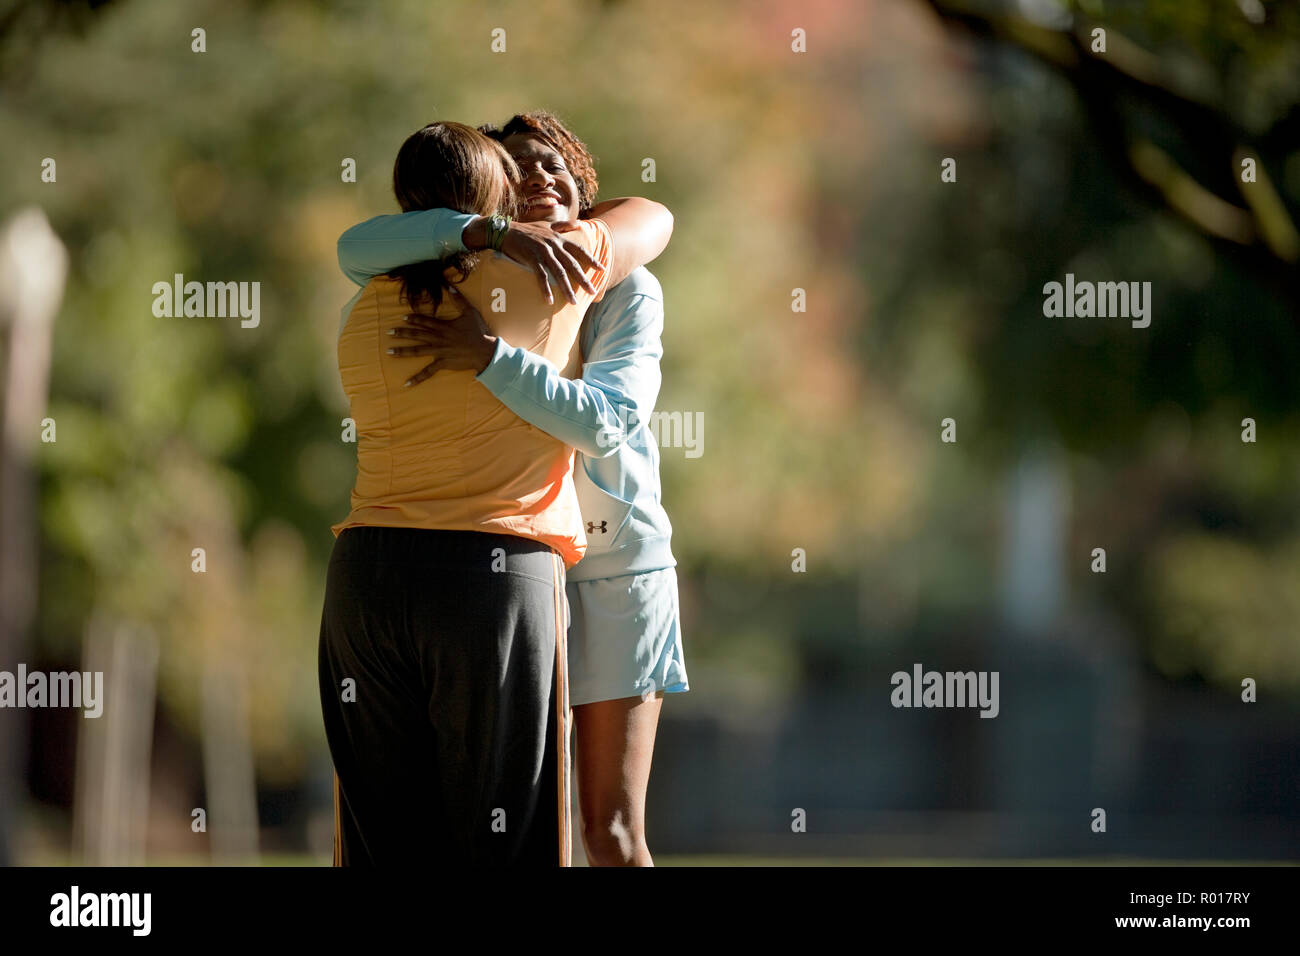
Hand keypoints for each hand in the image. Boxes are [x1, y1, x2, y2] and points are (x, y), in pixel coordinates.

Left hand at [386, 287, 497, 386]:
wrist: (484, 351)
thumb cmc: (478, 332)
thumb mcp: (469, 312)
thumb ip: (459, 299)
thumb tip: (450, 286)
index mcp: (443, 326)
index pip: (424, 321)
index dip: (413, 319)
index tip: (403, 318)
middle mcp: (438, 338)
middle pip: (416, 334)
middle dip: (402, 332)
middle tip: (388, 332)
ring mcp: (439, 351)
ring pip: (417, 350)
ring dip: (402, 351)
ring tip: (389, 351)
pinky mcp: (442, 363)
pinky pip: (428, 371)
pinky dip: (417, 377)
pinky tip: (406, 383)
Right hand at [467, 217, 600, 305]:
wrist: (505, 231)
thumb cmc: (527, 230)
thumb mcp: (547, 225)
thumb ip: (564, 226)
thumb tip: (580, 224)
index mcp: (559, 238)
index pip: (579, 250)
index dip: (591, 260)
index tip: (601, 269)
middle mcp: (553, 245)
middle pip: (572, 264)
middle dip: (583, 279)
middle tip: (592, 292)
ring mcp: (542, 251)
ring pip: (559, 272)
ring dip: (566, 288)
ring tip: (573, 301)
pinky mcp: (531, 258)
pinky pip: (540, 276)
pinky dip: (545, 288)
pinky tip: (549, 300)